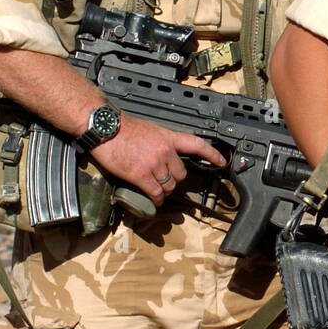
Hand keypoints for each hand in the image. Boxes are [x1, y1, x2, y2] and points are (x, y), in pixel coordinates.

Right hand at [90, 115, 225, 204]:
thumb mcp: (150, 130)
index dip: (212, 154)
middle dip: (174, 180)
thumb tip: (165, 156)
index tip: (222, 161)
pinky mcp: (140, 174)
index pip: (197, 145)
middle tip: (166, 181)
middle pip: (181, 174)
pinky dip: (156, 199)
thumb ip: (161, 143)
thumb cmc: (123, 128)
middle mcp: (165, 151)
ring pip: (169, 186)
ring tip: (158, 191)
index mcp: (168, 137)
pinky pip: (156, 192)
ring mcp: (154, 163)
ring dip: (164, 191)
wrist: (105, 128)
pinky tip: (154, 200)